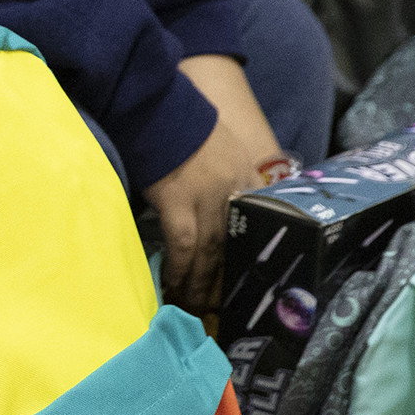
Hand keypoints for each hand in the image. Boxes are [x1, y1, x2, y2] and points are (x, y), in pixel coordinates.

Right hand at [143, 55, 288, 309]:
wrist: (158, 106)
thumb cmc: (184, 125)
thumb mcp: (223, 151)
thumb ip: (230, 179)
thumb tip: (223, 211)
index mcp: (247, 180)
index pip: (256, 230)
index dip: (248, 261)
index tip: (243, 284)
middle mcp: (233, 194)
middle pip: (234, 248)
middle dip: (225, 281)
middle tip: (219, 309)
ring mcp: (207, 199)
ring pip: (210, 254)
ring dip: (201, 284)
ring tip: (194, 307)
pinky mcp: (177, 201)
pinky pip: (184, 246)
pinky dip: (180, 270)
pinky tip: (173, 287)